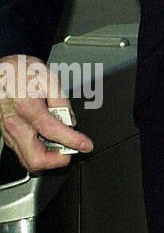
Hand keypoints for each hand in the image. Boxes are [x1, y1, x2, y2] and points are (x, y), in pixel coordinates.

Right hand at [0, 53, 92, 170]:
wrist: (0, 73)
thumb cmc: (22, 72)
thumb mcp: (48, 78)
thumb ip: (62, 102)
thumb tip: (71, 121)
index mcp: (27, 108)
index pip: (52, 132)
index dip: (73, 141)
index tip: (86, 145)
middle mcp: (15, 125)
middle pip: (35, 159)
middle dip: (58, 160)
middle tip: (72, 149)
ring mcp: (9, 134)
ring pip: (27, 160)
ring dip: (49, 158)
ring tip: (62, 144)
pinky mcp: (7, 136)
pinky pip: (23, 153)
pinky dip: (39, 153)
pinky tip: (49, 141)